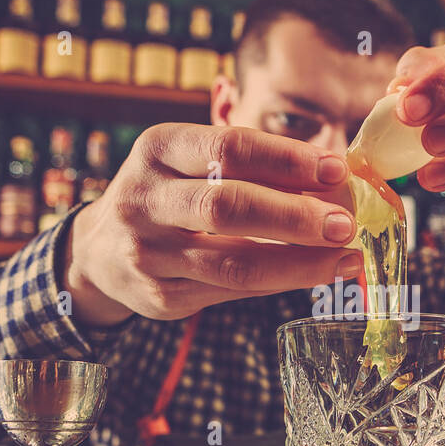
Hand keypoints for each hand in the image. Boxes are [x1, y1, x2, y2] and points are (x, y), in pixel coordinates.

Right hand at [65, 123, 360, 325]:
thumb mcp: (191, 163)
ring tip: (344, 258)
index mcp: (157, 149)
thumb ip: (250, 167)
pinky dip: (278, 282)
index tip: (336, 168)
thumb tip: (333, 179)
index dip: (287, 158)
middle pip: (227, 208)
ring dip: (298, 263)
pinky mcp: (159, 297)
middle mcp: (144, 199)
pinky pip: (230, 292)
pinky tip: (312, 274)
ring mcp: (147, 253)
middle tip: (343, 223)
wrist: (100, 250)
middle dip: (295, 216)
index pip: (228, 148)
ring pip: (233, 264)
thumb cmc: (169, 195)